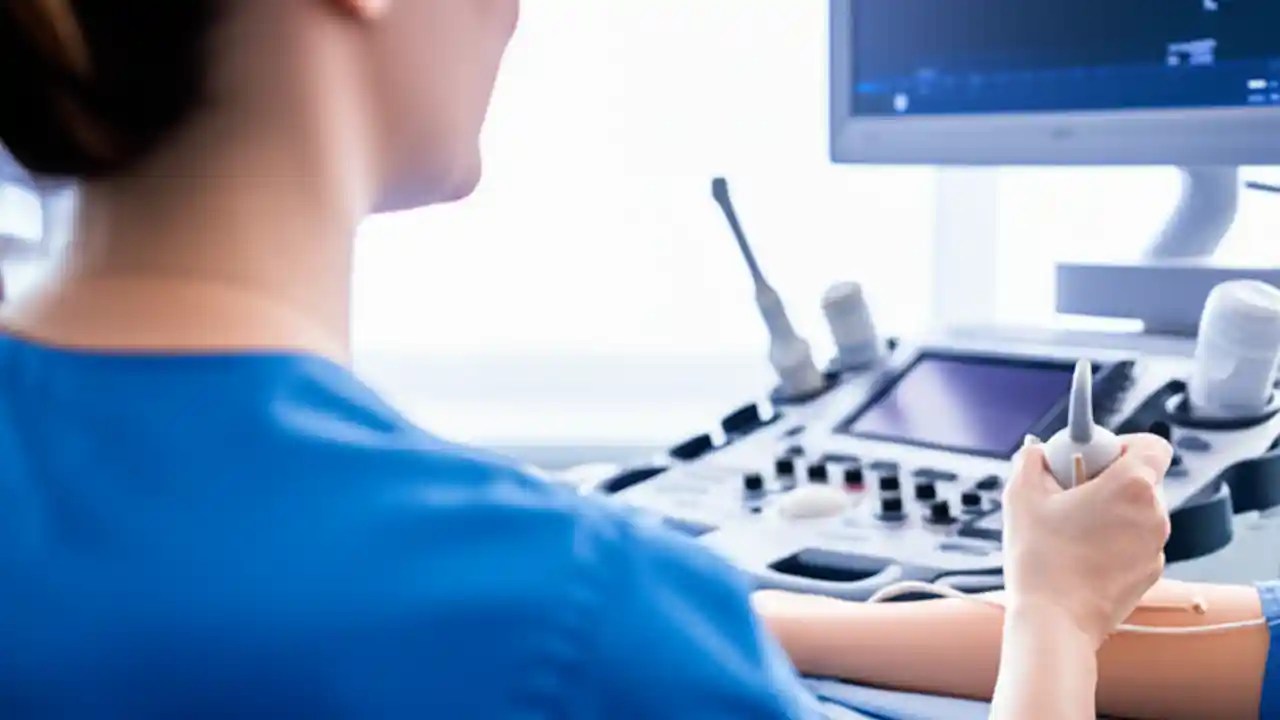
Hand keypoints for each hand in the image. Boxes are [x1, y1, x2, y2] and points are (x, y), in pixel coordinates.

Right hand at [1001, 433, 1172, 647]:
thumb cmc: (1040, 558)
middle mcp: (1155, 514)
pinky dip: (1113, 541)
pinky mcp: (1150, 573)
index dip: (1123, 444)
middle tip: (1071, 492)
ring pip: (1137, 512)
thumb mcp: (1021, 496)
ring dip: (1110, 512)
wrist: (1055, 622)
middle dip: (1108, 479)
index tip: (1093, 456)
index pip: (1152, 445)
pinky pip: (1134, 542)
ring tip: (1070, 529)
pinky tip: (1080, 556)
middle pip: (1141, 478)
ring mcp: (1156, 547)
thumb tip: (1037, 451)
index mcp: (1132, 486)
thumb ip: (1031, 461)